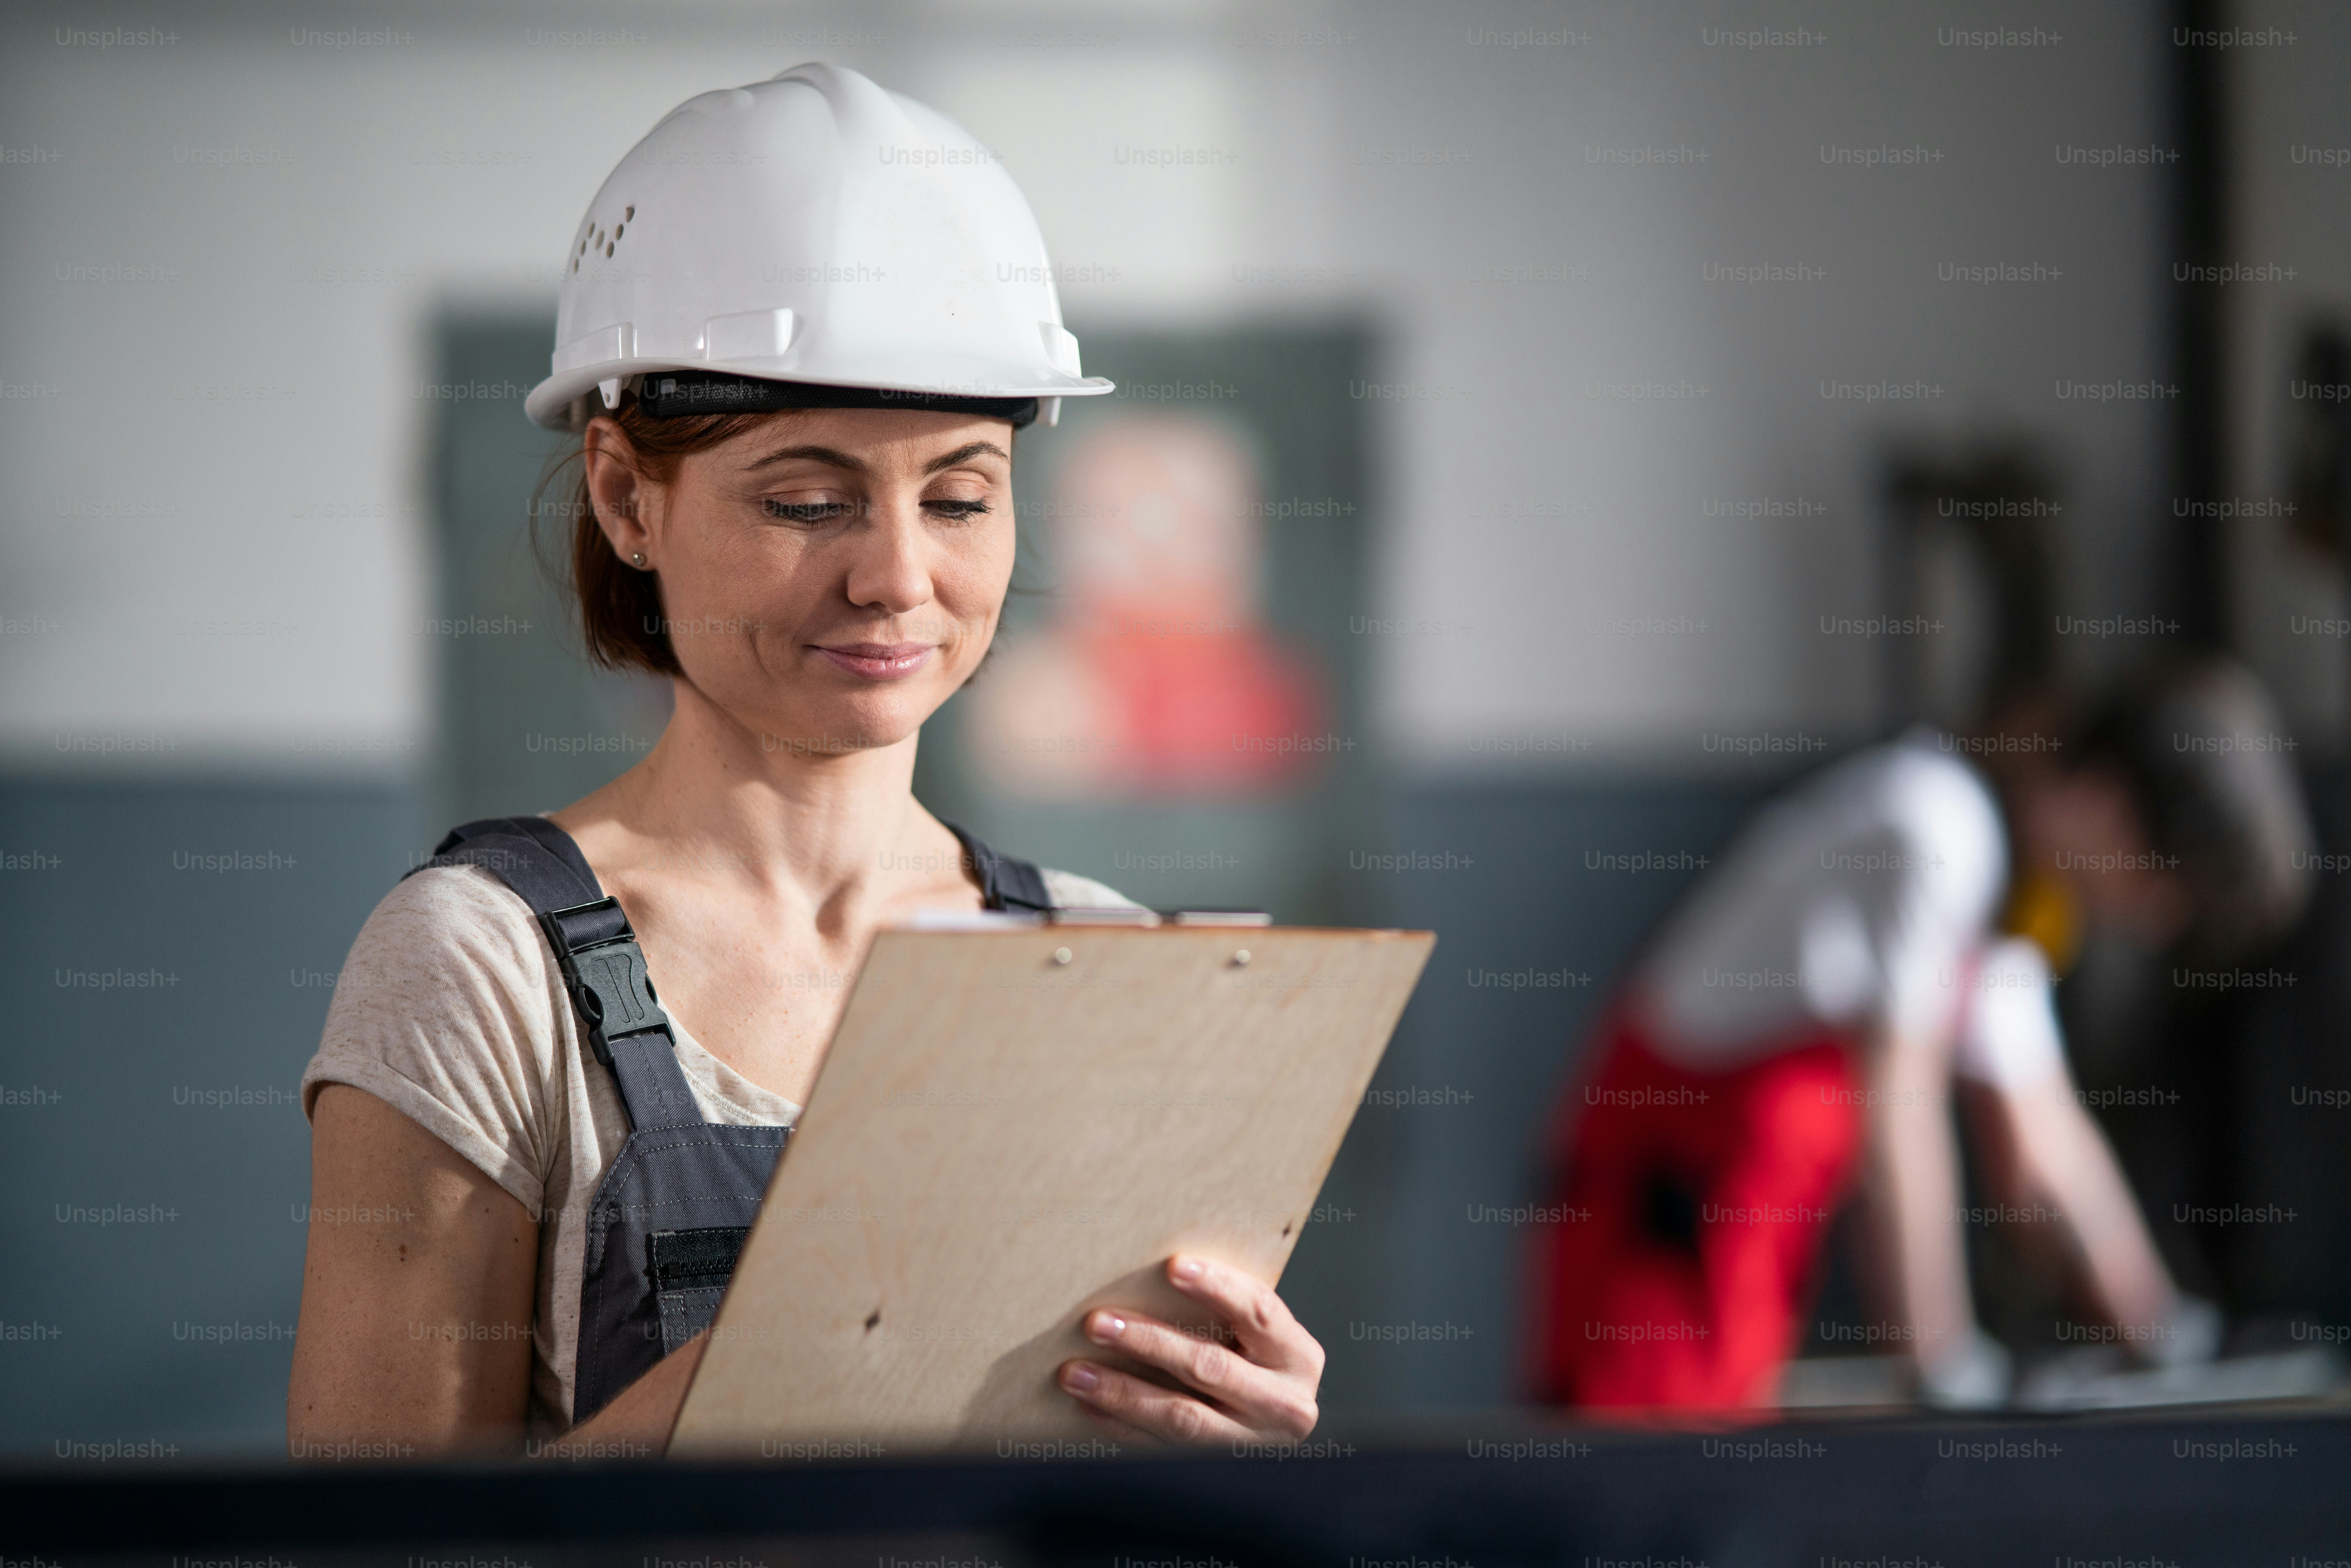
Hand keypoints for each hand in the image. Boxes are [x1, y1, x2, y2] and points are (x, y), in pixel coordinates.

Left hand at [1055, 1255, 1322, 1444]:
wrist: (1272, 1433)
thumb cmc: (1255, 1366)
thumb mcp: (1256, 1338)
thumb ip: (1225, 1313)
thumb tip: (1153, 1272)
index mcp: (1297, 1357)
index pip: (1260, 1311)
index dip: (1217, 1287)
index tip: (1172, 1267)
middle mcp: (1285, 1404)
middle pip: (1211, 1367)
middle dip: (1149, 1342)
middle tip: (1097, 1323)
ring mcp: (1252, 1445)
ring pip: (1182, 1416)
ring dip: (1122, 1392)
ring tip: (1075, 1373)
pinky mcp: (1218, 1472)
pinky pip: (1162, 1449)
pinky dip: (1122, 1426)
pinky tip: (1090, 1406)